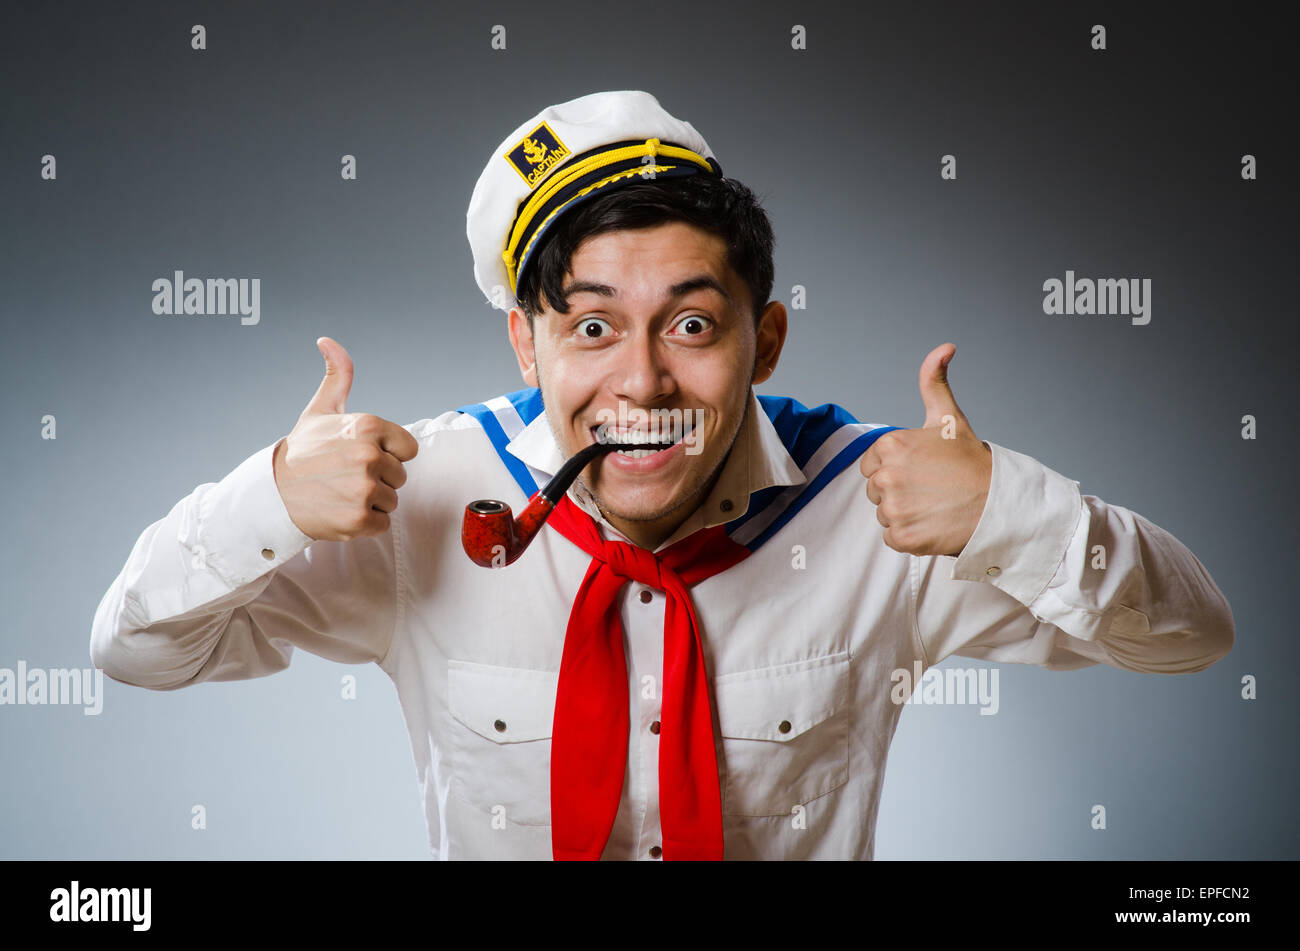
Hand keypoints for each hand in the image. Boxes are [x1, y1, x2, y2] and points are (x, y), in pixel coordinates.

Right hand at [272, 337, 419, 540]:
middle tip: (347, 476)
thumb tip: (327, 342)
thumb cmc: (301, 452)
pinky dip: (366, 522)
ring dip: (372, 500)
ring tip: (342, 492)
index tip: (363, 455)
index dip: (389, 453)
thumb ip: (338, 376)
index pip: (409, 448)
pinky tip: (342, 510)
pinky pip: (383, 522)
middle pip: (400, 476)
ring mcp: (365, 489)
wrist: (273, 494)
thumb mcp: (320, 410)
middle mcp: (369, 456)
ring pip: (392, 500)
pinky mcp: (359, 519)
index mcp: (367, 427)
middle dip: (379, 478)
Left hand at [859, 343, 991, 556]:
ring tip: (935, 505)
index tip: (923, 469)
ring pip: (884, 513)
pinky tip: (933, 523)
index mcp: (891, 445)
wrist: (999, 504)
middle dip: (899, 490)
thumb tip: (944, 348)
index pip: (872, 464)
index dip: (897, 468)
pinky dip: (910, 535)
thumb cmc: (971, 462)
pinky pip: (892, 537)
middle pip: (875, 490)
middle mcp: (886, 476)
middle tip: (932, 488)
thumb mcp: (948, 418)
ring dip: (905, 513)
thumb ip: (934, 381)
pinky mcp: (902, 536)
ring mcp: (894, 508)